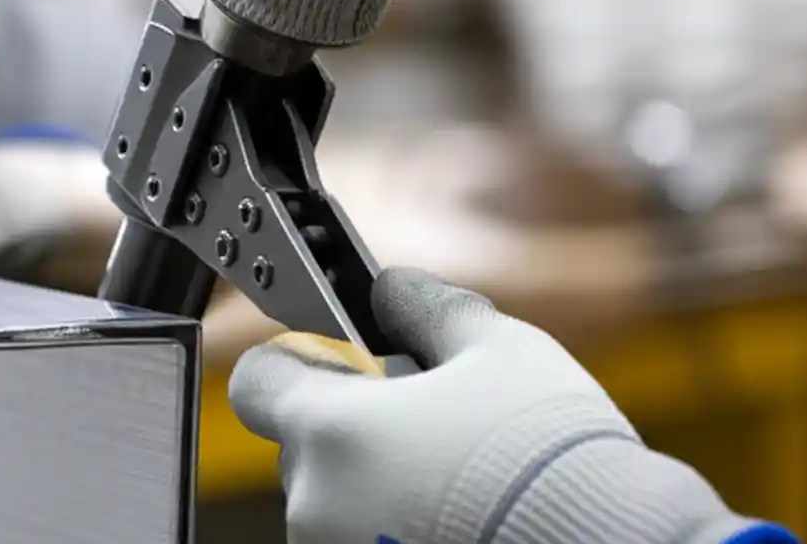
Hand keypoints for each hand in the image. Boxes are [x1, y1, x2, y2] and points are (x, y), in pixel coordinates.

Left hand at [229, 267, 769, 543]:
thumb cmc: (548, 455)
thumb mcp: (498, 348)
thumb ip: (426, 307)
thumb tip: (393, 288)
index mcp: (330, 431)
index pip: (259, 380)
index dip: (298, 361)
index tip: (344, 361)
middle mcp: (315, 503)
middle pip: (305, 443)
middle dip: (355, 425)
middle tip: (430, 420)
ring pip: (337, 499)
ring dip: (376, 481)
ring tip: (458, 476)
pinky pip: (363, 537)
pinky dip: (395, 524)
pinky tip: (459, 516)